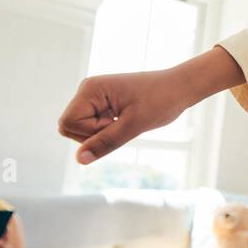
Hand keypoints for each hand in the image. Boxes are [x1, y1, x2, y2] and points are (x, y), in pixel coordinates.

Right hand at [57, 47, 242, 163]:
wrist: (180, 87)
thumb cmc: (161, 101)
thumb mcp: (134, 126)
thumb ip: (105, 143)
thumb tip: (79, 160)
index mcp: (90, 89)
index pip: (67, 124)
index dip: (90, 133)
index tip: (116, 123)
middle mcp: (87, 90)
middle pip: (70, 128)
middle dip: (95, 134)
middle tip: (122, 123)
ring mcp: (94, 97)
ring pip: (81, 130)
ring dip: (102, 133)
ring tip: (126, 120)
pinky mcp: (102, 104)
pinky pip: (94, 126)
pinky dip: (108, 129)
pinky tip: (126, 119)